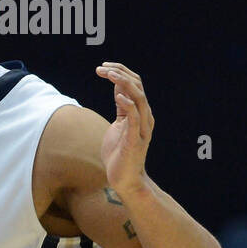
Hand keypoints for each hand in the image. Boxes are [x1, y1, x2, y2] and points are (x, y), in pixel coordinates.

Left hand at [96, 62, 153, 197]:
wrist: (125, 180)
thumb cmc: (119, 154)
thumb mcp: (118, 126)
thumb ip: (121, 109)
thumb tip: (118, 92)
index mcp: (140, 112)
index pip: (134, 84)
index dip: (119, 72)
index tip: (102, 67)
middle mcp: (145, 116)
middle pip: (137, 86)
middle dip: (119, 73)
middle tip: (102, 68)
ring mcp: (142, 128)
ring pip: (138, 98)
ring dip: (124, 84)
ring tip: (110, 75)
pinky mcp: (135, 140)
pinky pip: (135, 119)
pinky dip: (128, 105)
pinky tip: (118, 96)